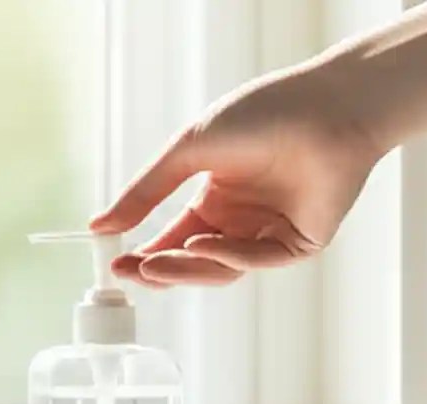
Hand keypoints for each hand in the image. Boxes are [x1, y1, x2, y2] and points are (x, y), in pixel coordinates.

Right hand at [90, 65, 384, 287]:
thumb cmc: (261, 114)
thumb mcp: (189, 151)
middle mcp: (241, 222)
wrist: (326, 107)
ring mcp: (269, 234)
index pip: (173, 239)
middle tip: (127, 273)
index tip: (113, 262)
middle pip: (192, 260)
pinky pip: (256, 259)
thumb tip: (100, 226)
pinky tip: (200, 244)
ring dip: (185, 268)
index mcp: (216, 200)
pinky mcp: (298, 244)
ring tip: (151, 266)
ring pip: (221, 268)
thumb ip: (146, 191)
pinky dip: (226, 255)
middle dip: (159, 269)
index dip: (143, 254)